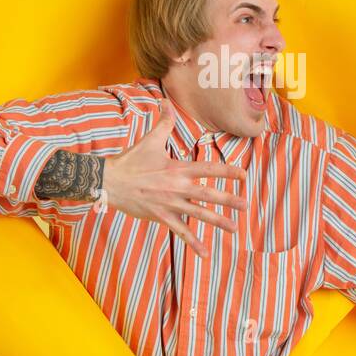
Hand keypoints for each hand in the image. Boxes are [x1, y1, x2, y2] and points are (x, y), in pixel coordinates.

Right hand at [101, 98, 248, 257]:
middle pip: (209, 194)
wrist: (110, 181)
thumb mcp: (150, 140)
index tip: (244, 175)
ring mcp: (170, 204)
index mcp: (178, 168)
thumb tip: (166, 102)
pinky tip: (205, 253)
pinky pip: (181, 232)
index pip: (209, 169)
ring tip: (234, 229)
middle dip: (229, 200)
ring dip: (218, 222)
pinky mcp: (161, 217)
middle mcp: (177, 187)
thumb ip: (163, 123)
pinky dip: (193, 243)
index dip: (228, 171)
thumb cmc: (131, 160)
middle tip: (246, 205)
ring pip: (199, 214)